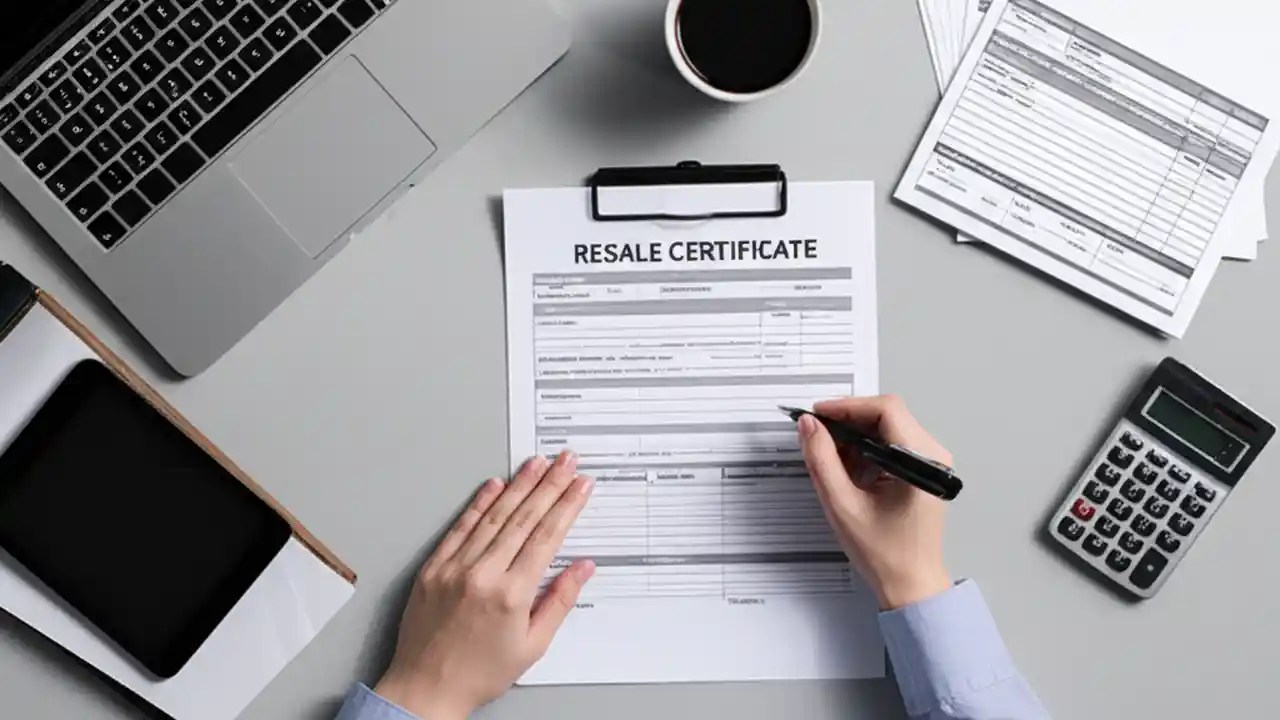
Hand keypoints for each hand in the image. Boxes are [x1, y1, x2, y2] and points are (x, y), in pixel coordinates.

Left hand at [374, 452, 595, 719]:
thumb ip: (560, 600)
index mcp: (511, 595)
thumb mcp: (532, 645)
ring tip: (536, 463)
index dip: (567, 506)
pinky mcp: (433, 568)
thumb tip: (582, 568)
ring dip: (518, 485)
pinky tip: (493, 486)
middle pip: (523, 518)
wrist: (426, 688)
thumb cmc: (478, 673)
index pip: (546, 537)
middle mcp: (482, 575)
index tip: (581, 486)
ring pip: (492, 516)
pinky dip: (478, 504)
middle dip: (549, 485)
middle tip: (565, 461)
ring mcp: (454, 568)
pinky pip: (459, 528)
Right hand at [797, 396, 953, 610]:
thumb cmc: (885, 553)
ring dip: (856, 435)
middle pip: (887, 414)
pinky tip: (847, 467)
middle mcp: (932, 457)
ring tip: (831, 456)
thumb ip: (822, 460)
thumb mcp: (843, 505)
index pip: (886, 410)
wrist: (910, 583)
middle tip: (818, 433)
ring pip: (887, 427)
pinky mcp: (921, 470)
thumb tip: (810, 427)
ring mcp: (929, 462)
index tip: (819, 414)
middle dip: (848, 420)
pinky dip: (866, 448)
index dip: (848, 406)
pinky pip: (891, 444)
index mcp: (921, 462)